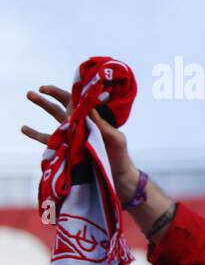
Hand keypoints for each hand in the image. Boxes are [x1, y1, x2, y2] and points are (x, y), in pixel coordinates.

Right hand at [22, 85, 138, 199]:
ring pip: (55, 118)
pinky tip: (24, 128)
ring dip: (42, 106)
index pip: (79, 102)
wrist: (117, 177)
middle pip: (63, 106)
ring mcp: (72, 136)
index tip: (57, 87)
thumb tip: (89, 107)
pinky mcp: (65, 149)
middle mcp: (81, 124)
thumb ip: (102, 125)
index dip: (69, 93)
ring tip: (29, 95)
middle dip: (50, 95)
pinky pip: (48, 140)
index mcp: (94, 119)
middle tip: (38, 89)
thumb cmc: (120, 156)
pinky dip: (36, 134)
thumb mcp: (116, 139)